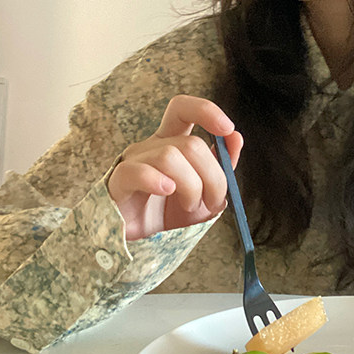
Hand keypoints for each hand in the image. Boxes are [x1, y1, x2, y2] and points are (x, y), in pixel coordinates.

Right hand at [107, 95, 242, 239]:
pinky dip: (156, 180)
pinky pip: (136, 171)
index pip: (183, 109)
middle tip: (213, 201)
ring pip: (170, 156)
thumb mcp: (204, 192)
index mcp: (170, 142)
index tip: (227, 128)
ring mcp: (132, 162)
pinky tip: (167, 191)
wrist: (138, 244)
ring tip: (189, 206)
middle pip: (190, 144)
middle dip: (212, 175)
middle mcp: (150, 146)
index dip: (205, 111)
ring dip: (190, 186)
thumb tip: (236, 137)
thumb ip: (221, 166)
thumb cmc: (169, 214)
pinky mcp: (117, 182)